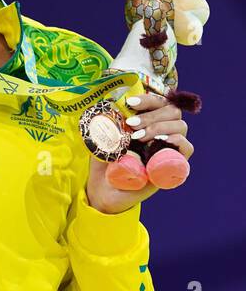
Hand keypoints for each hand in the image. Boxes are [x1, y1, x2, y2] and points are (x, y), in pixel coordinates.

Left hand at [85, 93, 193, 213]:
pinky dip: (177, 140)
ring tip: (137, 136)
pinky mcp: (174, 165)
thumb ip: (107, 122)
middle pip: (172, 111)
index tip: (129, 103)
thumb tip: (108, 104)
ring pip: (180, 126)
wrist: (104, 191)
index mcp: (148, 122)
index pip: (158, 102)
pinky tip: (159, 141)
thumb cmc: (104, 162)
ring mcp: (169, 148)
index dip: (148, 99)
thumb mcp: (103, 138)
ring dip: (159, 126)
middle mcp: (161, 132)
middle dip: (151, 114)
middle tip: (132, 123)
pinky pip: (187, 148)